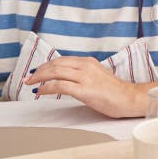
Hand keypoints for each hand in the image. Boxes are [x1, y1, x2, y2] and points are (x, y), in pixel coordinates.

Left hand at [24, 56, 139, 117]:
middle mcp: (85, 66)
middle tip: (28, 78)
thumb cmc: (115, 91)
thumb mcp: (97, 76)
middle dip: (38, 71)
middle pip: (55, 64)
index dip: (45, 65)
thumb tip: (67, 79)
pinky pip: (59, 86)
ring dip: (39, 78)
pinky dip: (46, 88)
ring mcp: (85, 77)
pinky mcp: (84, 90)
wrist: (129, 98)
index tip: (36, 72)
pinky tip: (40, 92)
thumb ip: (83, 74)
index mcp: (88, 62)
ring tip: (30, 84)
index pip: (61, 60)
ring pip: (55, 72)